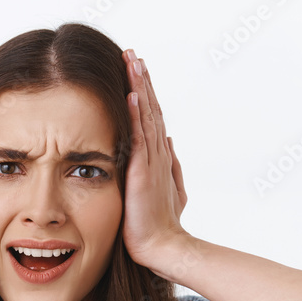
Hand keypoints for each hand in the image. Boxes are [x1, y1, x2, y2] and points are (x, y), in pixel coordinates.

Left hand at [121, 49, 188, 275]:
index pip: (152, 118)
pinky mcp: (144, 172)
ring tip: (133, 62)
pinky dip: (137, 115)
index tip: (138, 71)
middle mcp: (158, 154)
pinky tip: (132, 95)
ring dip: (140, 88)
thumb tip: (169, 141)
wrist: (162, 246)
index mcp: (159, 158)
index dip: (146, 94)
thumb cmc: (160, 224)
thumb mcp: (165, 190)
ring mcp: (153, 161)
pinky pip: (140, 138)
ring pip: (147, 117)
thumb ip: (168, 165)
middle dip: (142, 81)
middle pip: (151, 109)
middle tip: (133, 54)